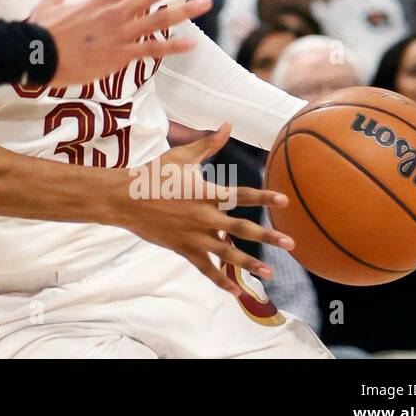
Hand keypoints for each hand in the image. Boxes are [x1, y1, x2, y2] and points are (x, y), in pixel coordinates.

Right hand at [29, 0, 210, 86]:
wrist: (39, 54)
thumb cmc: (42, 31)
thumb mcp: (47, 6)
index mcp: (99, 3)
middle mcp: (114, 15)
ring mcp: (120, 34)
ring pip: (158, 20)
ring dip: (184, 10)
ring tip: (205, 3)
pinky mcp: (120, 55)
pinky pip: (152, 50)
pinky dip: (173, 46)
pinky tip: (192, 42)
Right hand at [111, 123, 294, 293]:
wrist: (124, 198)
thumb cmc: (153, 174)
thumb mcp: (181, 156)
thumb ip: (209, 144)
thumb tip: (228, 124)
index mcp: (205, 192)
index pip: (241, 195)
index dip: (263, 197)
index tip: (284, 201)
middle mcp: (203, 216)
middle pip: (241, 229)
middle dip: (268, 237)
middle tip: (291, 244)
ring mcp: (194, 235)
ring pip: (227, 253)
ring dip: (250, 264)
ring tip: (269, 274)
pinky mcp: (183, 248)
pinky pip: (205, 268)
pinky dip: (220, 281)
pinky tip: (236, 291)